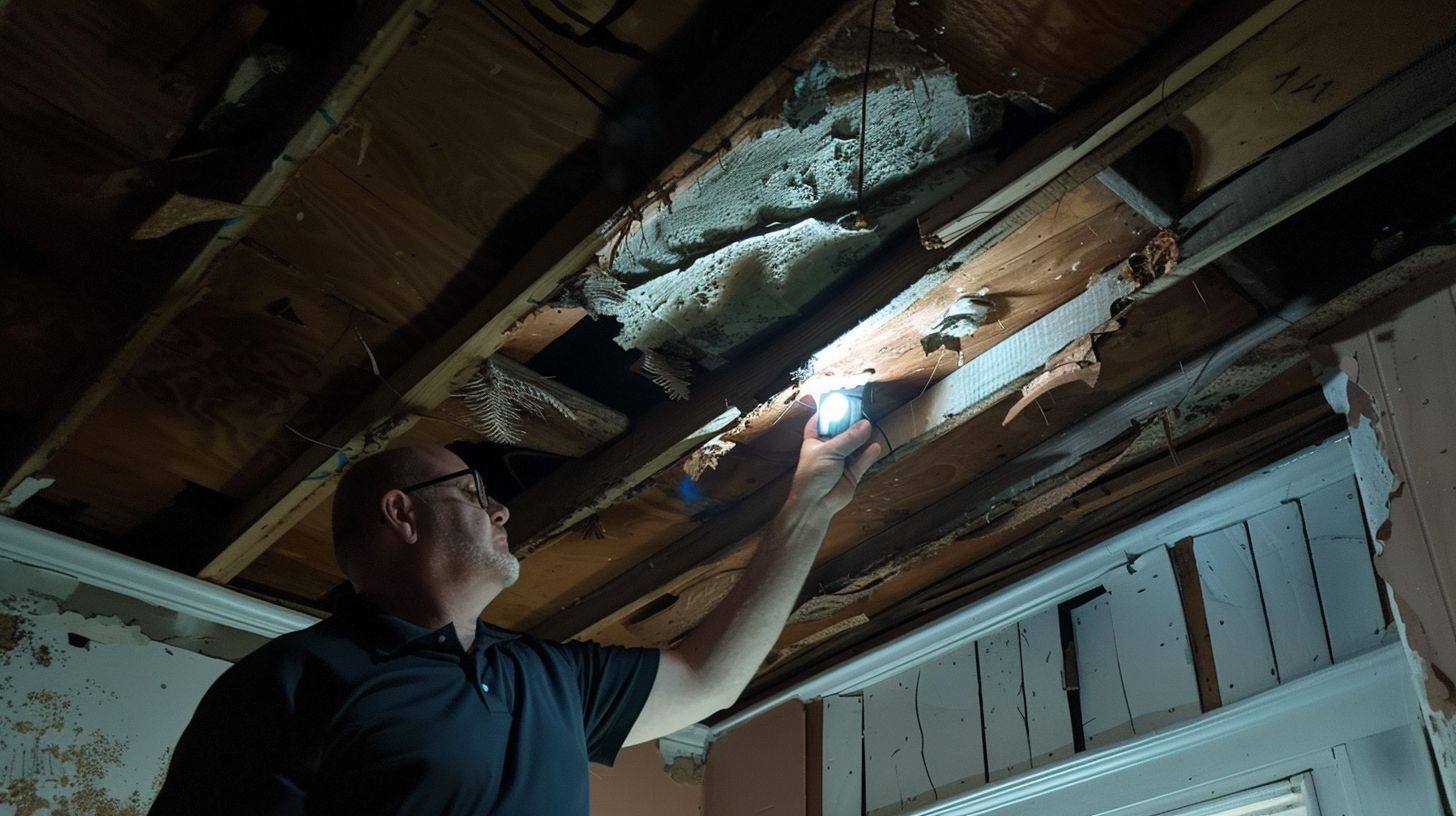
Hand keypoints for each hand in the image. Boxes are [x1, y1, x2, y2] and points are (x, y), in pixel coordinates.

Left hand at [787, 401, 883, 517]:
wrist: (816, 505)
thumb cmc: (812, 477)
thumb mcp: (828, 452)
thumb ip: (848, 439)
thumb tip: (865, 425)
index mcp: (815, 441)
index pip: (821, 421)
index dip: (830, 411)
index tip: (842, 400)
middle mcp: (828, 449)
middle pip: (842, 431)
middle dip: (852, 423)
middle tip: (863, 411)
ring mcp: (841, 461)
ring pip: (855, 445)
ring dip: (863, 438)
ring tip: (871, 426)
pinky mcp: (852, 473)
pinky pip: (863, 461)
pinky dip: (869, 454)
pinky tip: (875, 446)